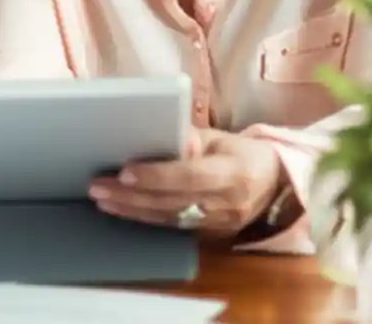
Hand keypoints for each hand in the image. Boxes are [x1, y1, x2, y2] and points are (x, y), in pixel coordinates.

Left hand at [88, 128, 285, 237]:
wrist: (273, 185)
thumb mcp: (221, 138)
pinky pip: (171, 227)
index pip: (189, 176)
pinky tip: (120, 209)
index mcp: (233, 172)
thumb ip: (191, 139)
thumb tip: (161, 136)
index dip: (156, 175)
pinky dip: (142, 218)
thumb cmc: (241, 153)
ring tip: (101, 198)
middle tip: (98, 186)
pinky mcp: (208, 235)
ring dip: (130, 209)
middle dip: (131, 195)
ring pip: (167, 218)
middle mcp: (226, 203)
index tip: (124, 171)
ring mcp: (218, 224)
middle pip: (172, 202)